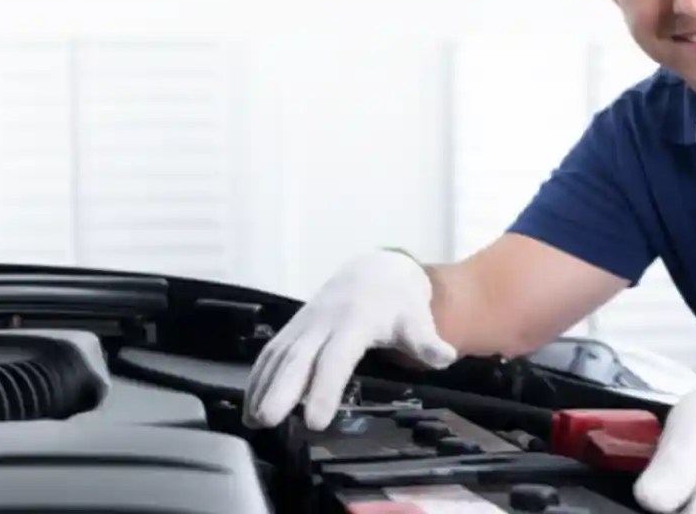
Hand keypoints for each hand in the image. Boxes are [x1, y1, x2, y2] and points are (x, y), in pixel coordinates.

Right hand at [242, 249, 458, 430]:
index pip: (335, 359)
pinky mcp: (294, 330)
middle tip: (268, 420)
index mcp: (354, 322)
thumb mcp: (417, 319)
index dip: (324, 389)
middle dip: (280, 389)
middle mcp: (323, 323)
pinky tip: (251, 404)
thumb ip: (426, 341)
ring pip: (278, 355)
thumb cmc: (398, 303)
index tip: (315, 421)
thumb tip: (444, 356)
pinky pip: (271, 353)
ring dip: (263, 387)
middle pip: (297, 358)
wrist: (374, 272)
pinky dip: (258, 377)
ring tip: (255, 421)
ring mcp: (305, 325)